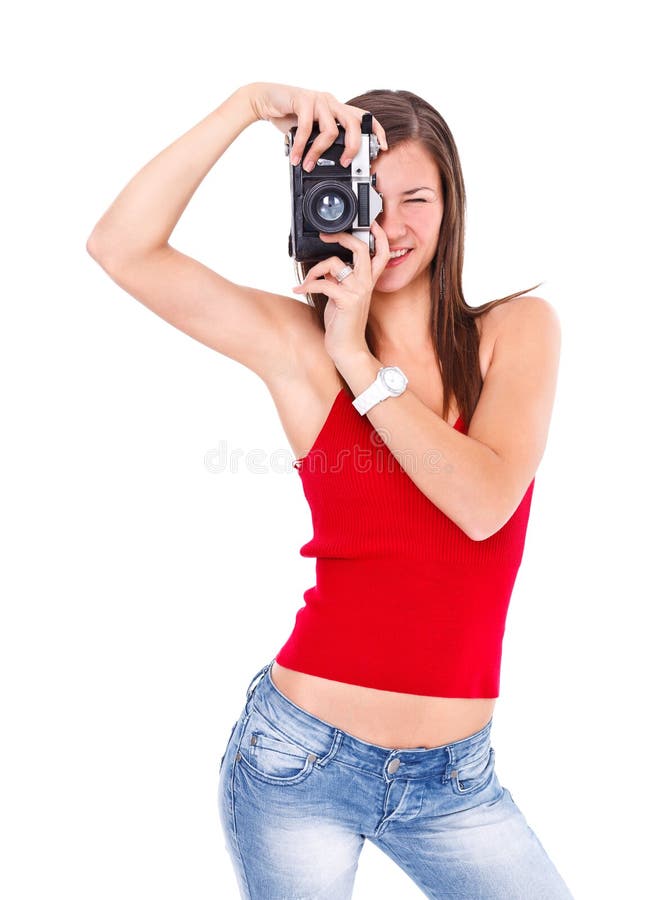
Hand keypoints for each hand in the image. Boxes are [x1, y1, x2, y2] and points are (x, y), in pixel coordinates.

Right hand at [245, 81, 387, 168]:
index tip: (382, 147)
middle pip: (355, 124)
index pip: (364, 118)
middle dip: (353, 147)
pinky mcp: (303, 100)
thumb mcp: (310, 130)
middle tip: (345, 164)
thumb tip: (331, 164)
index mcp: (337, 109)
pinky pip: (307, 128)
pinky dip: (301, 147)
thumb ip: (322, 140)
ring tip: (308, 165)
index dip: (377, 131)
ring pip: (331, 131)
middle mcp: (331, 102)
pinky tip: (296, 157)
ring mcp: (319, 100)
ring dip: (318, 153)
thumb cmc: (289, 116)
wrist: (265, 99)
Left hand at [292, 221, 389, 365]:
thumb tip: (327, 265)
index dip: (379, 235)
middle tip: (326, 236)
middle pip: (361, 248)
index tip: (370, 223)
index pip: (381, 253)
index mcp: (368, 281)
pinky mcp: (346, 301)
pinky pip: (323, 283)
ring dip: (315, 269)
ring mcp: (358, 291)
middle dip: (342, 237)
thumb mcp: (342, 295)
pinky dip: (307, 285)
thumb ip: (339, 278)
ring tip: (307, 282)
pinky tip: (299, 290)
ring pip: (335, 263)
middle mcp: (366, 284)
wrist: (347, 348)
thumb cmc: (343, 323)